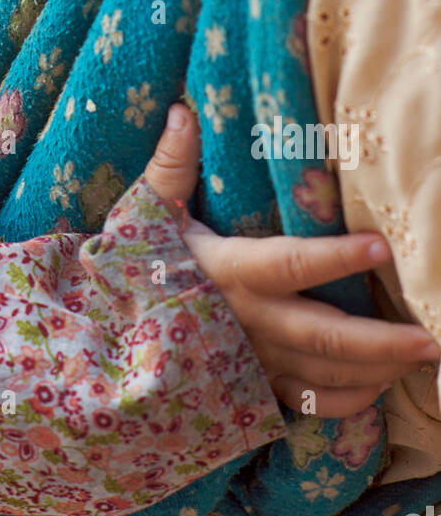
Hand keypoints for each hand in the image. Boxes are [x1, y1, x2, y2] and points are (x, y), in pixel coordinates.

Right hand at [144, 103, 440, 416]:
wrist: (106, 341)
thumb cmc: (131, 269)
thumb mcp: (145, 214)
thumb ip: (172, 165)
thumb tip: (183, 112)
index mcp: (227, 272)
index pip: (290, 264)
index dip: (337, 258)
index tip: (382, 245)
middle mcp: (248, 322)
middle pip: (325, 335)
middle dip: (382, 341)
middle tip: (430, 337)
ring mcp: (253, 362)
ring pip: (326, 373)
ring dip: (378, 369)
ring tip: (421, 356)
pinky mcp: (253, 387)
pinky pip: (309, 402)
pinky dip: (349, 400)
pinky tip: (380, 386)